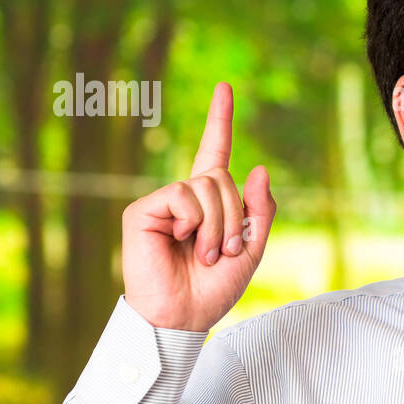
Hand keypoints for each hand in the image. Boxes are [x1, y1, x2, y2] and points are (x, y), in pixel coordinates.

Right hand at [121, 82, 275, 331]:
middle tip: (226, 250)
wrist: (185, 315)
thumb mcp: (253, 249)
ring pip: (205, 185)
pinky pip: (182, 195)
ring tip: (206, 254)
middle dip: (235, 216)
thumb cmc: (215, 288)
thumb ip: (261, 210)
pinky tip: (181, 241)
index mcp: (210, 203)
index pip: (214, 152)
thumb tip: (259, 168)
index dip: (220, 120)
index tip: (224, 87)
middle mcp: (185, 197)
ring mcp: (163, 202)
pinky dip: (194, 220)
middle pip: (222, 177)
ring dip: (217, 224)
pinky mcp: (143, 211)